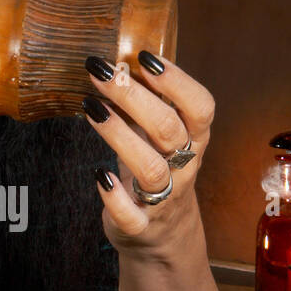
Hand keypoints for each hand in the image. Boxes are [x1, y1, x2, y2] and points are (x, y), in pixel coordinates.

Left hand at [82, 49, 214, 256]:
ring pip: (151, 169)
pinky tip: (98, 174)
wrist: (162, 234)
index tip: (144, 57)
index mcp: (194, 140)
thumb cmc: (158, 169)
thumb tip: (117, 60)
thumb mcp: (161, 136)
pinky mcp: (139, 225)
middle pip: (169, 130)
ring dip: (119, 136)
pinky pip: (131, 215)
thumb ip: (148, 104)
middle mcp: (184, 168)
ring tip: (91, 108)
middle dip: (134, 97)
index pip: (200, 107)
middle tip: (101, 73)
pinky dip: (114, 196)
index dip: (177, 81)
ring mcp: (164, 199)